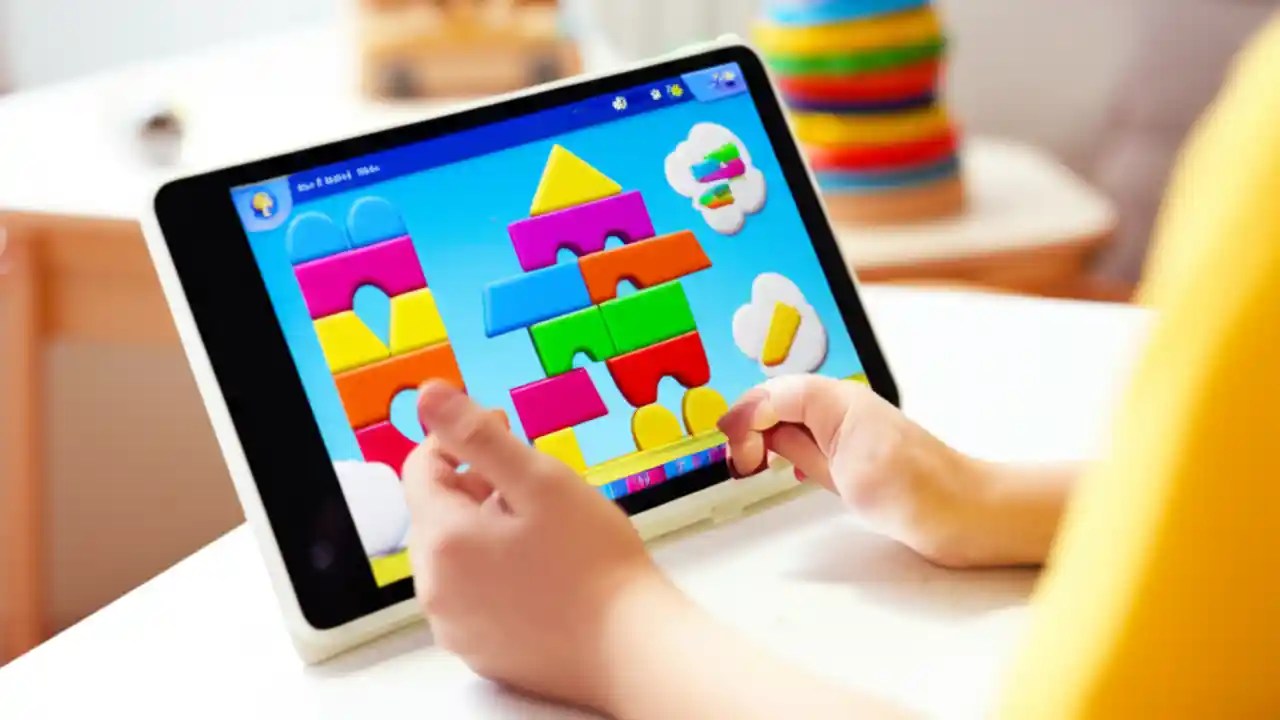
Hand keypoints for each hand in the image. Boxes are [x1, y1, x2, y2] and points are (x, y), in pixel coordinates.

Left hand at [402, 381, 676, 710]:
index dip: (460, 440)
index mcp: (443, 539)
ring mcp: (454, 625)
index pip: (421, 469)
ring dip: (482, 531)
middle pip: (435, 513)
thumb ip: (478, 435)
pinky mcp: (479, 650)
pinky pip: (470, 596)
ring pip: (452, 556)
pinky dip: (492, 575)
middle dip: (474, 487)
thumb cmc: (594, 561)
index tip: (504, 429)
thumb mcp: (540, 480)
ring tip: (539, 530)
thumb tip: (427, 394)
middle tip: (530, 485)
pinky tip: (539, 572)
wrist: (632, 646)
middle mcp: (435, 588)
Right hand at [717, 376, 1067, 566]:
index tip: (738, 457)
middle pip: (772, 400)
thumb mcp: (845, 470)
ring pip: (785, 416)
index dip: (744, 421)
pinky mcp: (851, 449)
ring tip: (751, 466)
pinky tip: (782, 468)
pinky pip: (804, 435)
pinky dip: (784, 447)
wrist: (965, 513)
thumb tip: (758, 429)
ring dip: (762, 436)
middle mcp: (838, 405)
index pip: (769, 394)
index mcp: (835, 399)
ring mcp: (845, 425)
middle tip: (742, 465)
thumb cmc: (918, 491)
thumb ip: (797, 444)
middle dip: (747, 426)